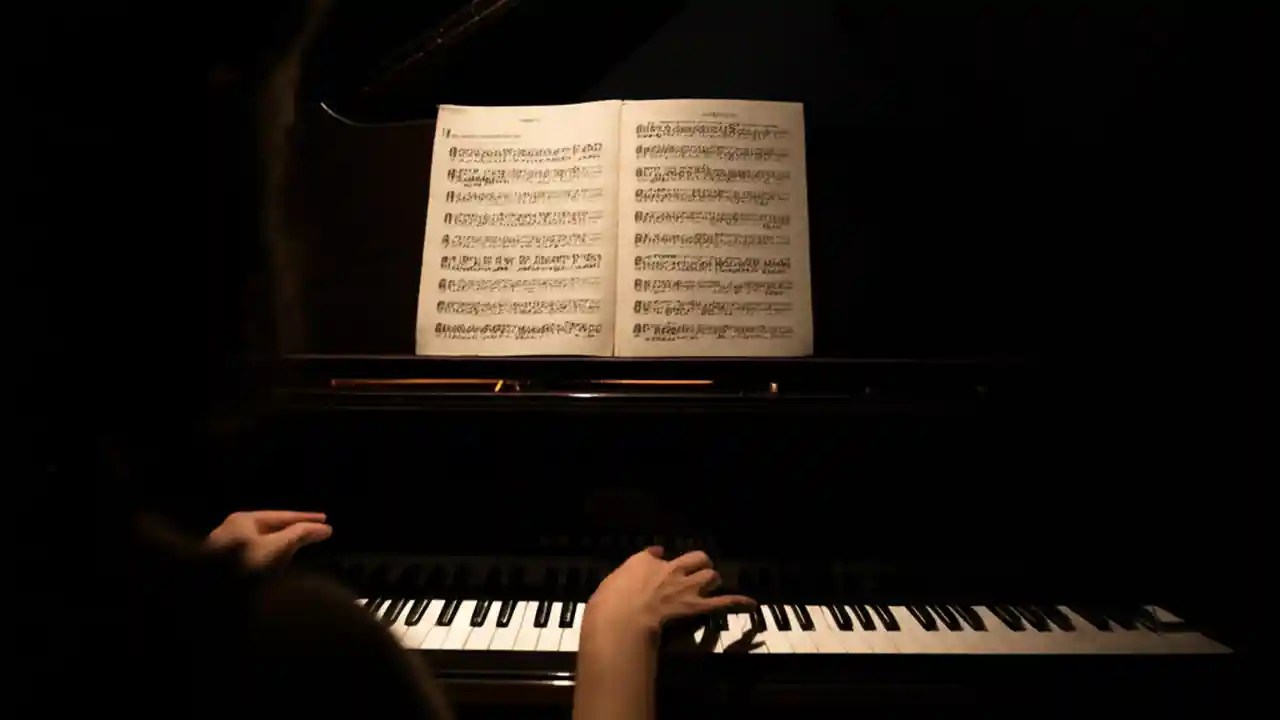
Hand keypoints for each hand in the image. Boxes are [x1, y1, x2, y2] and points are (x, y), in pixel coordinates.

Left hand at [206, 510, 331, 568]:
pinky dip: (271, 555)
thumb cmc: (246, 565)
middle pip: (271, 527)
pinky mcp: (225, 566)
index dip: (306, 518)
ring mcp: (226, 547)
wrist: (213, 595)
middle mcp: (232, 529)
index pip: (282, 515)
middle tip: (314, 532)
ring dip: (283, 543)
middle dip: (294, 530)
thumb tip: (325, 528)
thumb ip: (300, 535)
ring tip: (300, 545)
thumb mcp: (277, 547)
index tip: (326, 520)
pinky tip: (278, 562)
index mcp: (244, 520)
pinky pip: (255, 555)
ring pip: (262, 542)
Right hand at [585, 547, 754, 636]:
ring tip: (710, 585)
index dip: (661, 559)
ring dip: (711, 580)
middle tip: (696, 572)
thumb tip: (644, 560)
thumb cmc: (611, 601)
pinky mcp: (696, 606)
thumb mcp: (611, 580)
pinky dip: (738, 602)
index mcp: (646, 561)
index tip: (661, 562)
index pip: (657, 554)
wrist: (623, 616)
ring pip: (710, 576)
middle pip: (696, 558)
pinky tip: (751, 604)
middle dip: (699, 564)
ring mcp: (686, 587)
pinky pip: (722, 602)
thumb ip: (627, 571)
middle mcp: (671, 569)